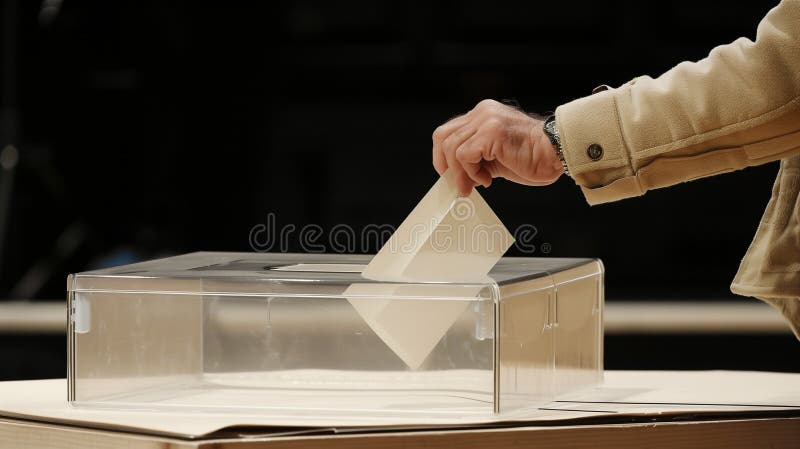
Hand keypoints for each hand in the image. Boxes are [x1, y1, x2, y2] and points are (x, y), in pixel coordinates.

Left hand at [432, 99, 563, 195]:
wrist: (556, 154)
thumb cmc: (532, 157)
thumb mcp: (495, 156)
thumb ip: (475, 159)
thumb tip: (455, 177)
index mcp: (483, 114)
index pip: (448, 131)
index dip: (443, 156)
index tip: (449, 175)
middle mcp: (482, 112)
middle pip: (442, 136)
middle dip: (444, 165)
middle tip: (457, 184)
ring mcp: (486, 120)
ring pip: (452, 148)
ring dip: (461, 173)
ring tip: (477, 184)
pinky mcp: (491, 132)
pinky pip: (465, 155)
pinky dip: (472, 172)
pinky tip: (487, 179)